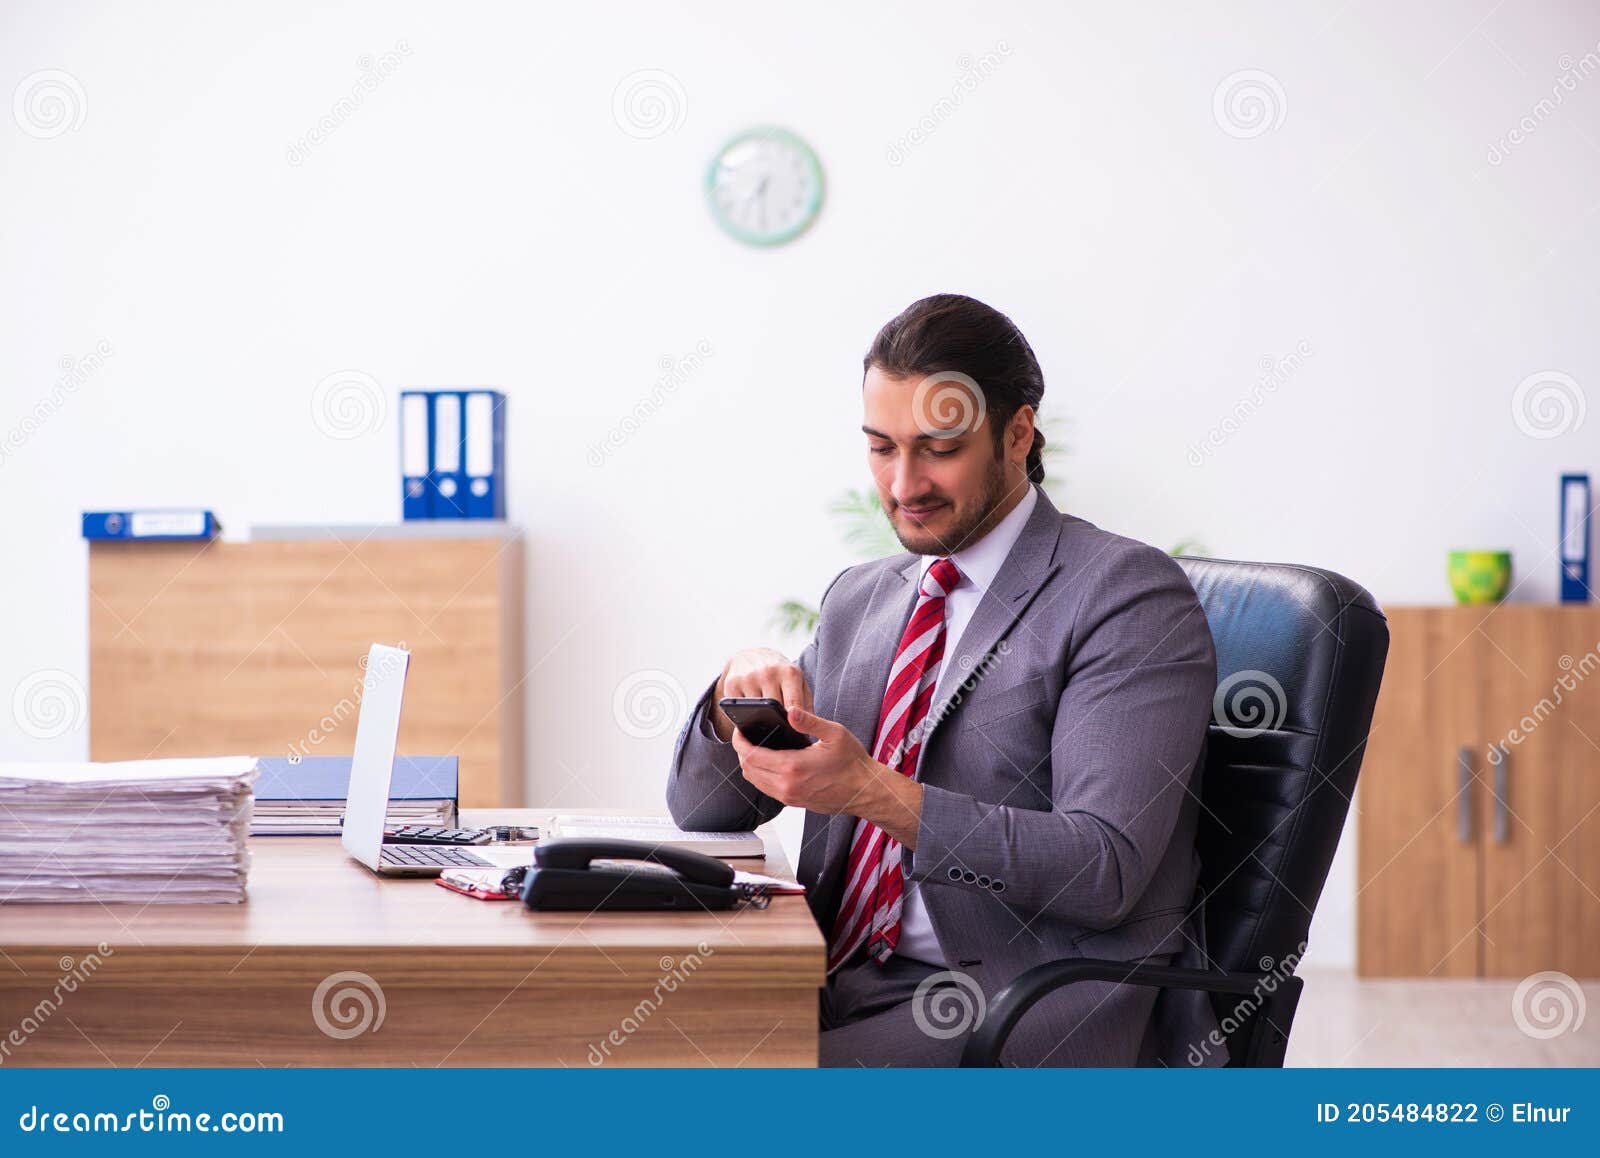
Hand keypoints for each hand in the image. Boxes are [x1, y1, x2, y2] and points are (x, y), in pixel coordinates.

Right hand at [710, 647, 811, 740]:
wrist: (752, 655)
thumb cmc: (779, 673)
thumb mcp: (798, 682)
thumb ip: (805, 704)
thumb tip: (807, 730)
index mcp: (789, 672)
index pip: (793, 705)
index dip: (794, 722)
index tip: (794, 732)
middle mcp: (769, 672)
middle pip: (774, 710)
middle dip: (777, 721)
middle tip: (779, 727)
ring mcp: (749, 677)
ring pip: (755, 711)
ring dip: (760, 718)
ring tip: (765, 717)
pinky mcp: (731, 683)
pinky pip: (738, 709)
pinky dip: (744, 713)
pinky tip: (749, 709)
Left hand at [730, 705, 923, 847]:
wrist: (865, 791)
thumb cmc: (853, 763)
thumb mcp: (834, 734)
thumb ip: (809, 721)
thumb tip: (791, 710)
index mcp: (793, 767)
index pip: (750, 755)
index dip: (739, 742)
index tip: (739, 731)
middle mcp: (787, 786)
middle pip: (748, 769)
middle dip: (742, 752)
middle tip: (746, 737)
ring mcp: (789, 797)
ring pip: (755, 782)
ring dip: (750, 765)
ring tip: (755, 748)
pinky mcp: (794, 803)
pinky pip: (767, 790)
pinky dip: (761, 776)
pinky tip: (770, 763)